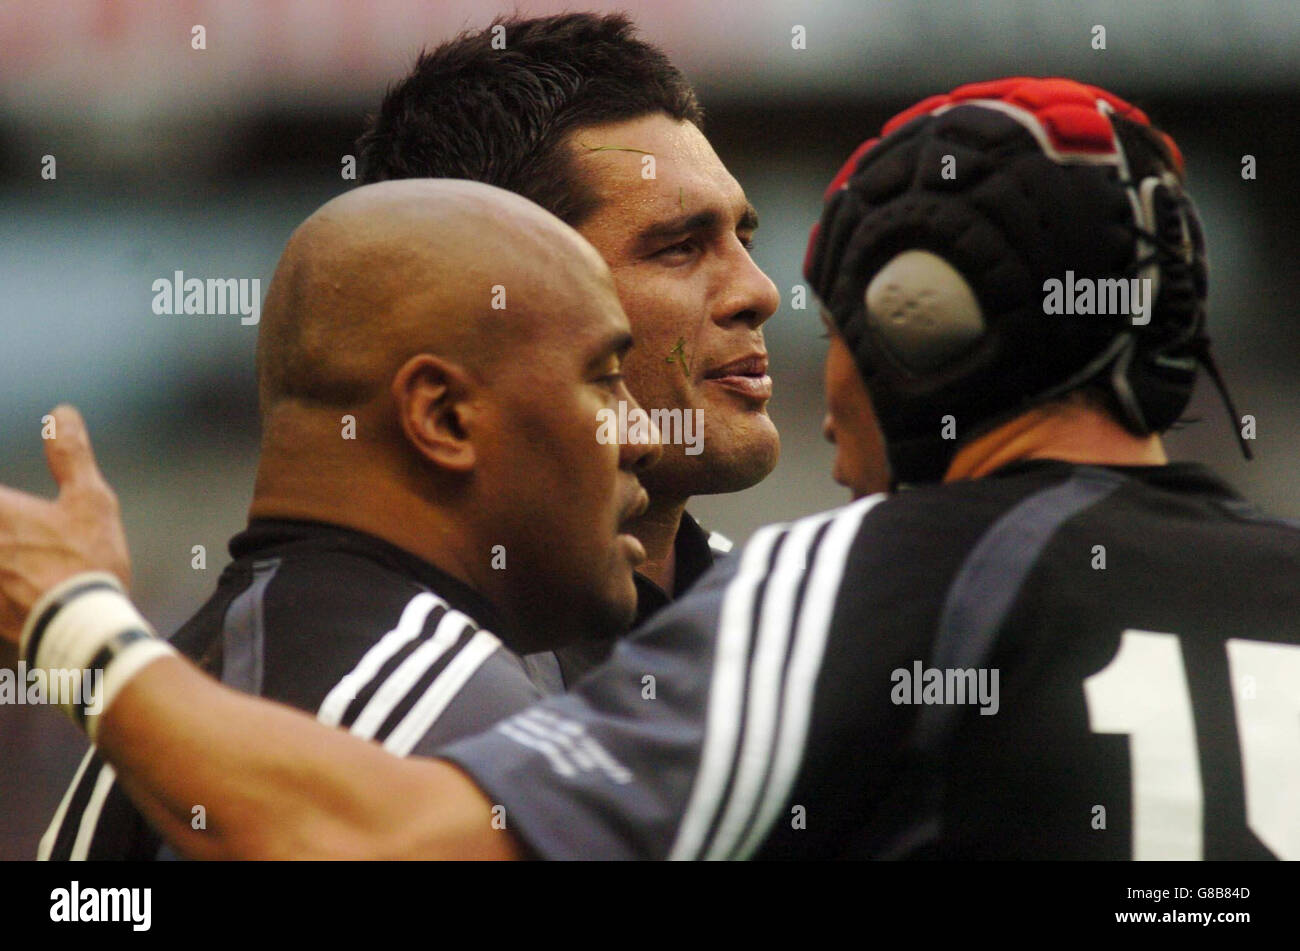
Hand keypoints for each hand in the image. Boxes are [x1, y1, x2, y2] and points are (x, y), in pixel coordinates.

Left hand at [0, 405, 130, 645]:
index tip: (6, 501)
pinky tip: (5, 581)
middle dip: (1, 516)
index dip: (0, 501)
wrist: (80, 628)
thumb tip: (62, 414)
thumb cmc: (85, 562)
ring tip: (6, 546)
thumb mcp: (91, 501)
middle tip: (10, 522)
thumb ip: (70, 455)